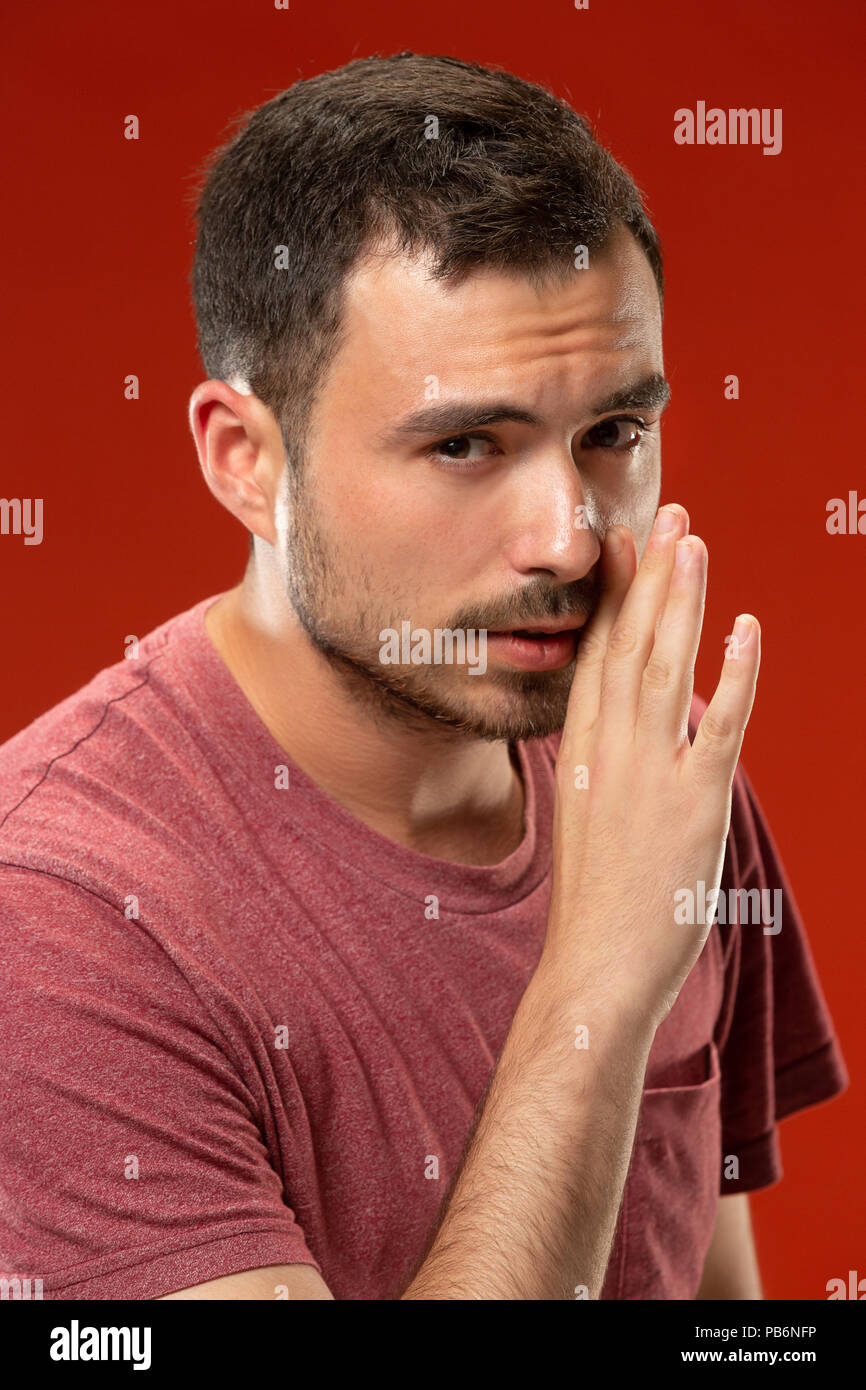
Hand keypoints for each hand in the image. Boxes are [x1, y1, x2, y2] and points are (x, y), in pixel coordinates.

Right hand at [547, 504, 759, 1029]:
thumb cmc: (597, 903)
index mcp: (583, 752)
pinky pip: (717, 724)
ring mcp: (649, 772)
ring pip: (663, 666)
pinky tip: (744, 629)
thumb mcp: (591, 818)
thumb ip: (611, 768)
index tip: (621, 547)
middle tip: (665, 515)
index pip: (594, 656)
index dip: (611, 596)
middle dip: (648, 575)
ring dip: (680, 601)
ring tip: (693, 543)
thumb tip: (636, 738)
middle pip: (627, 644)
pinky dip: (732, 673)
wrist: (595, 965)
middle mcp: (609, 750)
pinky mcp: (693, 801)